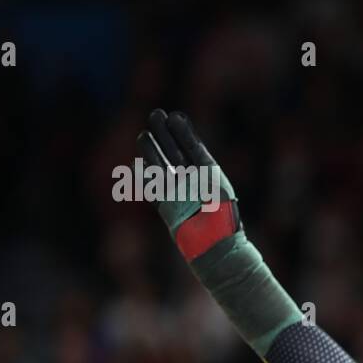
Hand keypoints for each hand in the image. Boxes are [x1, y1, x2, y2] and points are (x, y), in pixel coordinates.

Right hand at [137, 109, 241, 256]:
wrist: (217, 248)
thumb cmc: (223, 219)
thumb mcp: (215, 187)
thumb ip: (201, 166)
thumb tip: (189, 143)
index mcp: (210, 177)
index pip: (194, 149)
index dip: (184, 133)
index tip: (175, 116)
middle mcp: (194, 183)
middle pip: (176, 154)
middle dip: (165, 135)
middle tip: (155, 114)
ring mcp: (180, 194)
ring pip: (163, 167)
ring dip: (153, 150)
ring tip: (143, 133)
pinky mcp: (169, 209)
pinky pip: (155, 188)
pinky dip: (146, 175)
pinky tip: (139, 162)